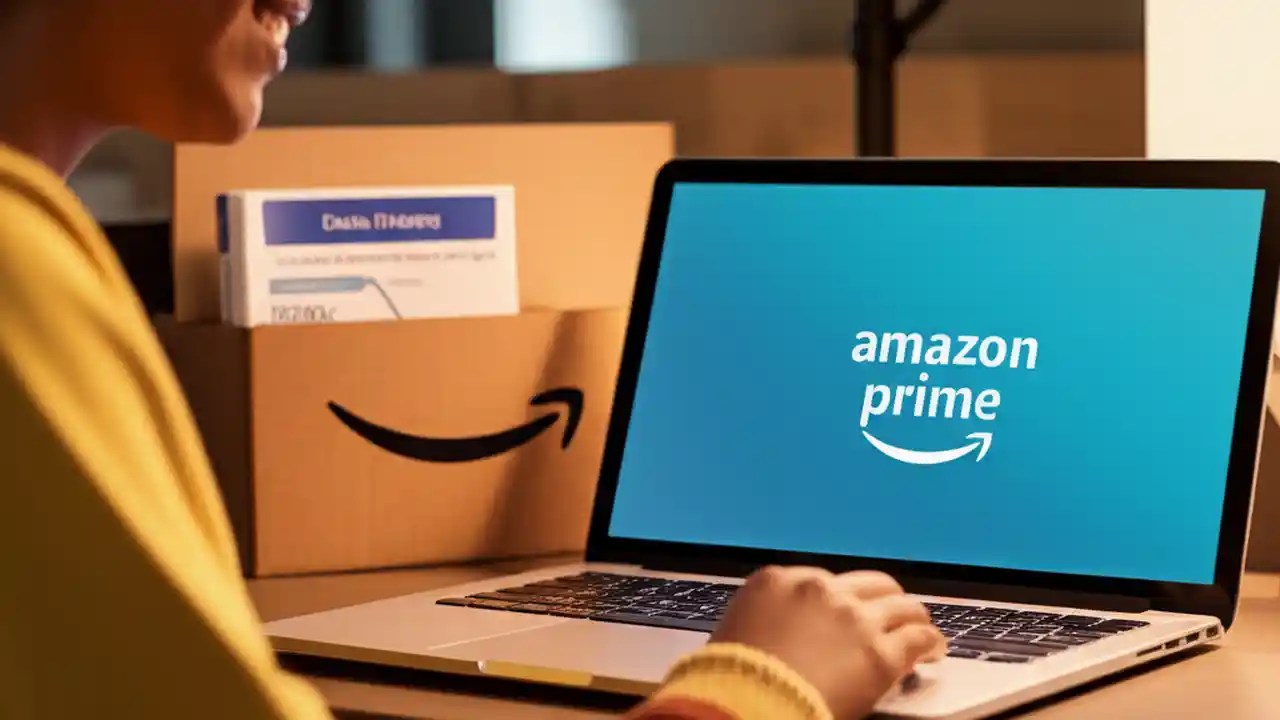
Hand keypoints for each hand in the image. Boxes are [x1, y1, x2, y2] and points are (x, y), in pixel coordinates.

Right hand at [711, 566, 945, 719]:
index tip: (846, 608)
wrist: (744, 706)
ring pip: (901, 606)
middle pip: (868, 584)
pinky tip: (934, 649)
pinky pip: (919, 638)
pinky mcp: (880, 654)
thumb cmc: (728, 683)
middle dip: (881, 599)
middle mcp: (819, 590)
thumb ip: (765, 622)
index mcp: (777, 581)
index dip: (841, 597)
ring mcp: (853, 619)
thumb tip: (774, 635)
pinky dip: (930, 642)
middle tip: (889, 613)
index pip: (821, 580)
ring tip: (919, 628)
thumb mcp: (736, 634)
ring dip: (911, 616)